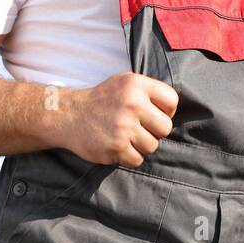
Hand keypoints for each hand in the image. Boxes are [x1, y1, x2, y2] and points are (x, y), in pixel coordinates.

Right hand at [60, 72, 177, 167]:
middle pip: (165, 127)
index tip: (154, 114)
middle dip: (155, 131)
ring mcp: (123, 126)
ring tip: (126, 136)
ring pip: (152, 146)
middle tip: (140, 129)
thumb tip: (174, 111)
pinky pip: (138, 159)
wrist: (69, 115)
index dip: (166, 111)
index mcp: (136, 84)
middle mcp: (132, 103)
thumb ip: (149, 92)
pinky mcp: (115, 147)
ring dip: (142, 145)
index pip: (172, 101)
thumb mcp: (125, 83)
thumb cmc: (103, 100)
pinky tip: (118, 146)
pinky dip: (130, 156)